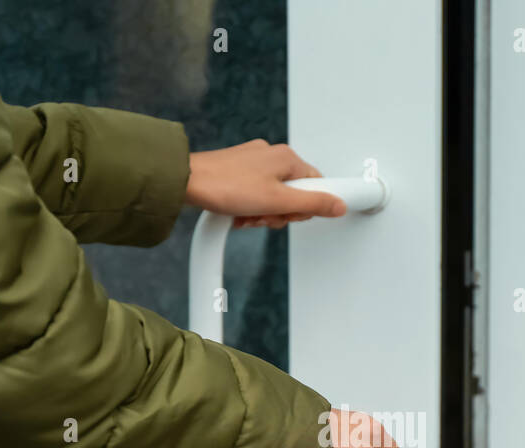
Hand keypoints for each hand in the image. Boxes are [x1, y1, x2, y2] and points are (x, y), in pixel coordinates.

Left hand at [184, 139, 346, 228]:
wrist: (186, 182)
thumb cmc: (226, 185)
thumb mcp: (278, 201)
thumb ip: (312, 204)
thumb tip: (338, 205)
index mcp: (287, 157)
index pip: (316, 184)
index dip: (306, 206)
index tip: (293, 214)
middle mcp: (272, 155)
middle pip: (294, 193)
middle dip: (280, 212)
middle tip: (265, 215)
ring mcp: (254, 162)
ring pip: (273, 196)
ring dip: (263, 213)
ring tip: (248, 215)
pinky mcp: (239, 171)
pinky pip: (255, 194)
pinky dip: (249, 208)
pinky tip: (238, 213)